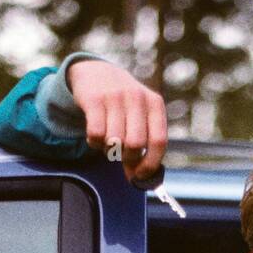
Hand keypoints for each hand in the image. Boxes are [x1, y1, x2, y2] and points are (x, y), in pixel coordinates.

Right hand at [67, 59, 167, 182]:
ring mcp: (115, 96)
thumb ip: (143, 147)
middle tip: (121, 154)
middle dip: (127, 157)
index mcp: (155, 104)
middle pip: (135, 145)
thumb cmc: (123, 106)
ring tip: (108, 142)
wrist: (97, 72)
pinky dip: (94, 143)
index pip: (159, 141)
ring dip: (109, 150)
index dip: (150, 164)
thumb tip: (138, 180)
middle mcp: (137, 97)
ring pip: (114, 141)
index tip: (140, 175)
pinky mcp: (94, 99)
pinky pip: (96, 135)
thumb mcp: (139, 118)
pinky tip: (95, 136)